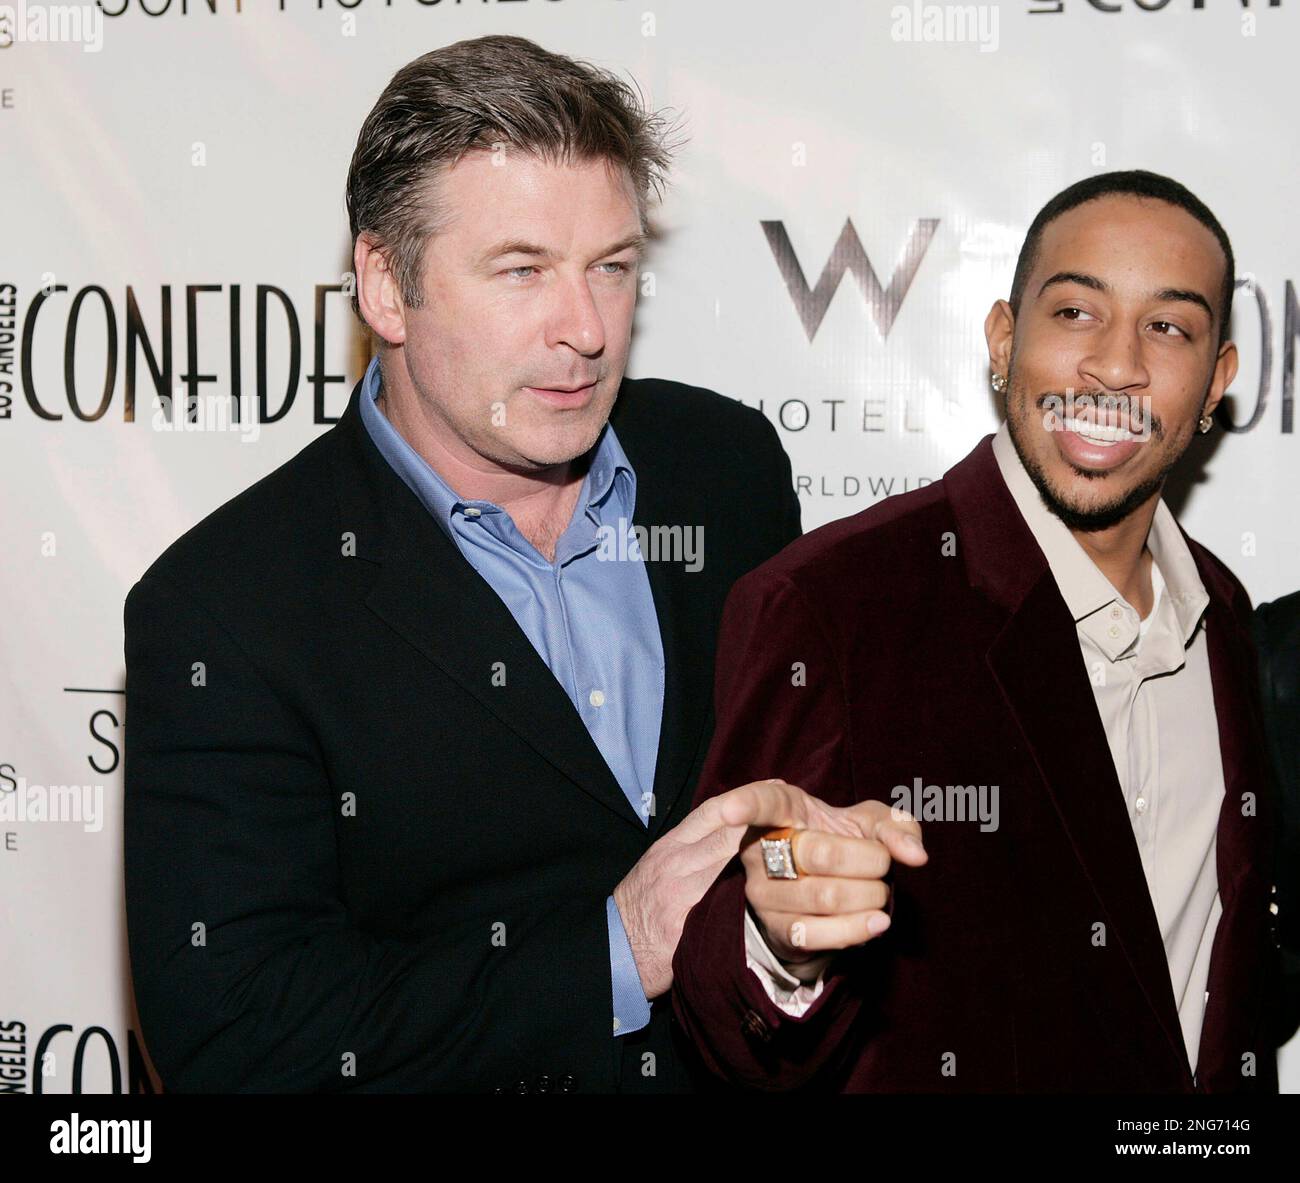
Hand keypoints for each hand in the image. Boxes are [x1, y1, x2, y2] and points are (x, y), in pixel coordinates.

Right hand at [613, 779, 807, 997]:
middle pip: (725, 834)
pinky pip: (725, 906)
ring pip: (728, 864)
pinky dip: (751, 896)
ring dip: (763, 854)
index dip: (743, 799)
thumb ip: (688, 850)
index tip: (772, 785)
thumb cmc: (638, 907)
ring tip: (798, 844)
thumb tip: (726, 831)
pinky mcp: (687, 924)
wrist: (615, 950)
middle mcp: (674, 863)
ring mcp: (681, 893)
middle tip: (798, 809)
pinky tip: (777, 894)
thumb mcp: (656, 867)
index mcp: (669, 847)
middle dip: (762, 821)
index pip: (708, 813)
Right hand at [727, 779, 927, 965]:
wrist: (827, 894)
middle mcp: (762, 850)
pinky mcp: (778, 930)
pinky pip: (817, 934)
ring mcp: (765, 893)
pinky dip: (856, 929)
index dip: (745, 805)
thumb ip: (897, 826)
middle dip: (870, 861)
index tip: (729, 812)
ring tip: (880, 893)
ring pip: (824, 896)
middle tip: (883, 865)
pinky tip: (877, 922)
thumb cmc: (845, 842)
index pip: (760, 803)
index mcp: (781, 811)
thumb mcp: (872, 824)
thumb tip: (915, 854)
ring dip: (870, 896)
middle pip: (818, 854)